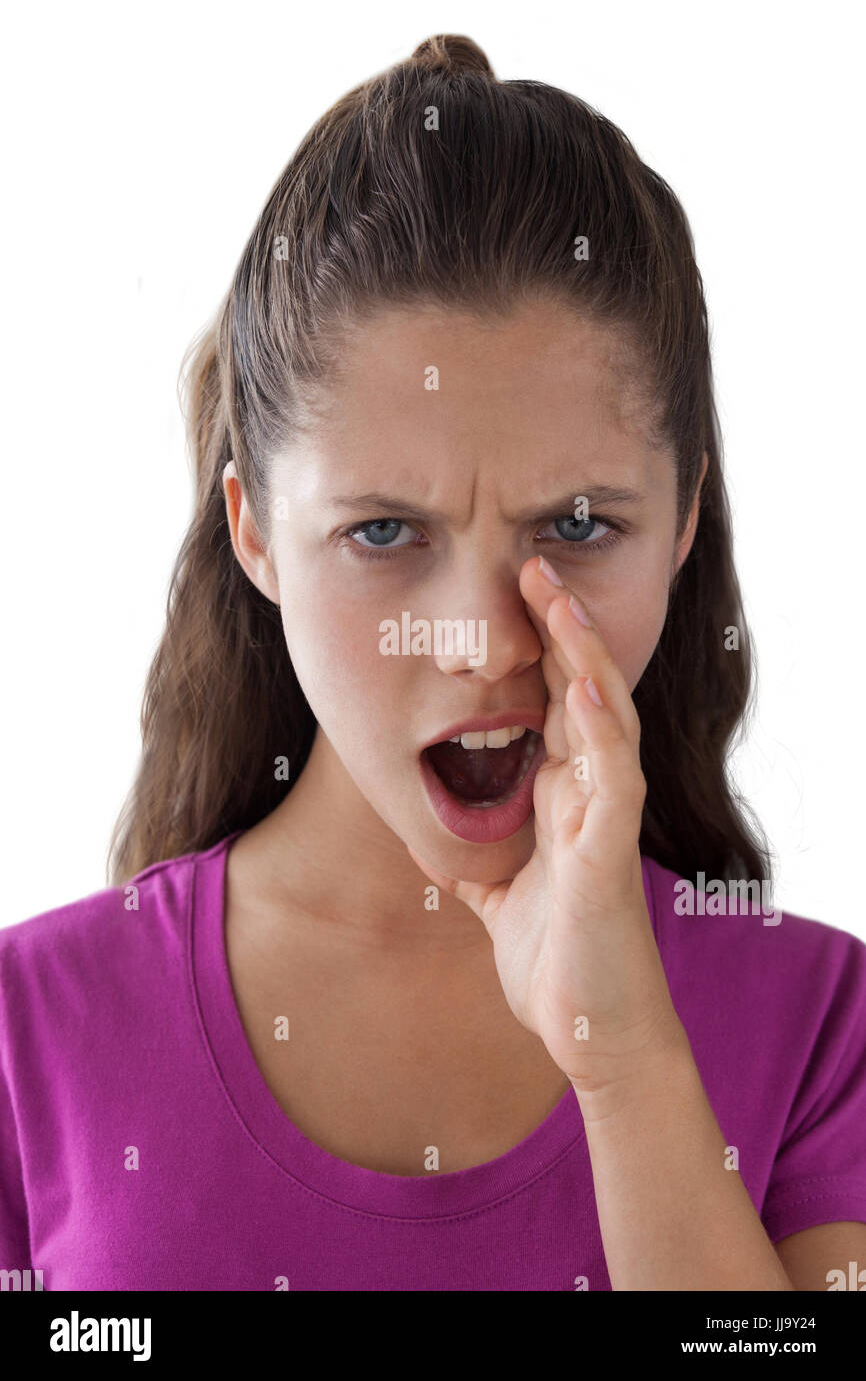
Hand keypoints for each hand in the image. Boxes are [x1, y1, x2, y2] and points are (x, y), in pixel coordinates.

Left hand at [407, 554, 685, 1107]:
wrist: (594, 1031)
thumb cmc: (556, 960)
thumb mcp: (495, 893)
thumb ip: (470, 854)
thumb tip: (423, 829)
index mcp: (563, 796)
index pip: (555, 704)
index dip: (539, 648)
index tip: (513, 594)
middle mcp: (591, 796)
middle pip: (583, 692)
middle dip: (561, 629)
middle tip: (534, 566)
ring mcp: (605, 820)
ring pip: (605, 720)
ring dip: (583, 657)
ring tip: (558, 600)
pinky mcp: (610, 855)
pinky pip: (612, 782)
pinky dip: (600, 732)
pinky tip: (583, 689)